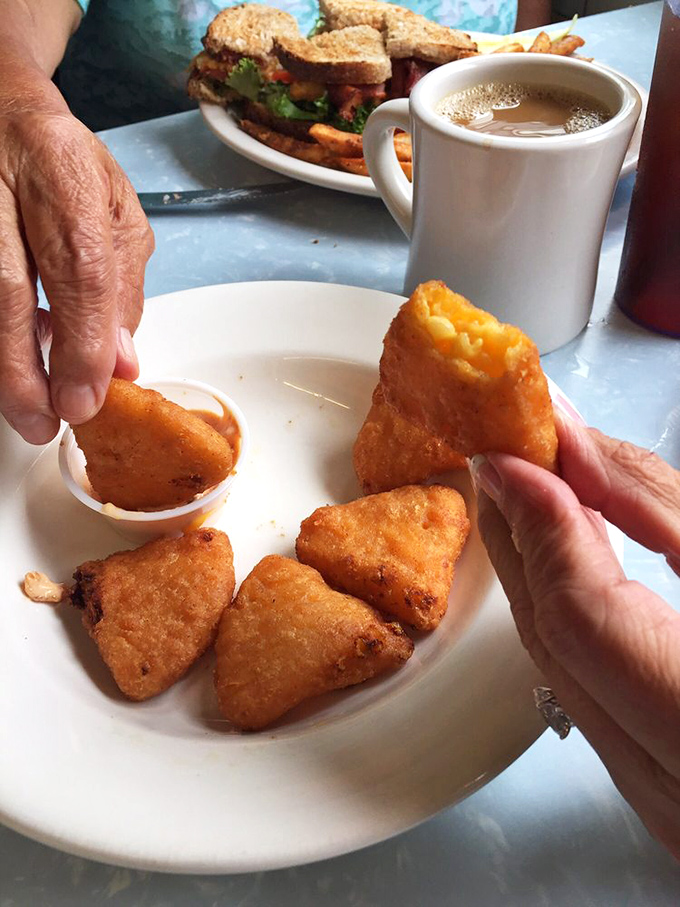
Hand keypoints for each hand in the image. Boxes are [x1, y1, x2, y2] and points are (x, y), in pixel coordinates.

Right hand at [0, 102, 153, 443]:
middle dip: (23, 373)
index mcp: (62, 169)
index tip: (86, 398)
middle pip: (3, 293)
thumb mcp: (116, 212)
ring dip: (0, 366)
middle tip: (43, 423)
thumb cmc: (60, 163)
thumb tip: (120, 363)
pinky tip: (8, 360)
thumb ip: (122, 288)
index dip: (82, 343)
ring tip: (25, 408)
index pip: (78, 269)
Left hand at [470, 411, 679, 857]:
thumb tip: (575, 450)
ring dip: (542, 567)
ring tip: (534, 490)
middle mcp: (675, 788)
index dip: (539, 524)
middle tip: (509, 458)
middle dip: (524, 534)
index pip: (580, 616)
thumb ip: (663, 507)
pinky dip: (571, 608)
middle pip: (554, 638)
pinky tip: (575, 555)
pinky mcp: (656, 784)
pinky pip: (585, 682)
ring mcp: (660, 797)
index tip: (510, 458)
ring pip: (558, 664)